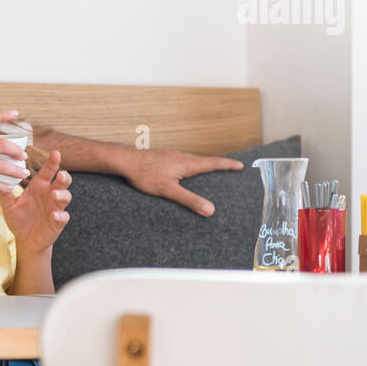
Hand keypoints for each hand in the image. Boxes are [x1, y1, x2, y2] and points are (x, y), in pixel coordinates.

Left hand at [0, 151, 70, 253]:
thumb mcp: (8, 204)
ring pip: (65, 197)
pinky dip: (60, 215)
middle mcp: (50, 194)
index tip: (55, 153)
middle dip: (64, 176)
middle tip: (60, 173)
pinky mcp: (58, 222)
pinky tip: (54, 215)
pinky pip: (63, 217)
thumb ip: (3, 191)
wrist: (25, 239)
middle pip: (62, 181)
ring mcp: (55, 208)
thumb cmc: (19, 218)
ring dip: (62, 195)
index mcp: (39, 187)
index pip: (47, 172)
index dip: (52, 162)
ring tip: (55, 195)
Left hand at [121, 148, 243, 216]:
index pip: (213, 163)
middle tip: (231, 168)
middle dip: (219, 164)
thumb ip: (189, 200)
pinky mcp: (164, 157)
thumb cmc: (145, 174)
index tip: (241, 165)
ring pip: (193, 160)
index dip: (228, 165)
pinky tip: (185, 172)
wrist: (125, 161)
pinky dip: (191, 166)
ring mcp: (173, 155)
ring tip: (211, 171)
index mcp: (187, 164)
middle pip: (205, 160)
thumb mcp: (169, 190)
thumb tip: (210, 210)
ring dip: (205, 164)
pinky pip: (183, 161)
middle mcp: (182, 156)